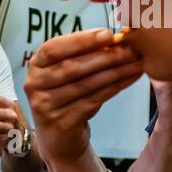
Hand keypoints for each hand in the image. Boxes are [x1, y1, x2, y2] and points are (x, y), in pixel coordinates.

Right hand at [24, 28, 142, 166]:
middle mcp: (34, 85)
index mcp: (35, 66)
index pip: (53, 48)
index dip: (80, 40)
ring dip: (115, 72)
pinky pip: (92, 101)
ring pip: (85, 85)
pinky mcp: (61, 122)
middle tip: (131, 49)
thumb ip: (82, 55)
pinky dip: (114, 88)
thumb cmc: (67, 97)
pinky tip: (129, 79)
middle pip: (71, 67)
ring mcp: (45, 105)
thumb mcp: (66, 74)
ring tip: (136, 63)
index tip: (108, 34)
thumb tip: (115, 39)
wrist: (59, 137)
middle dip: (104, 56)